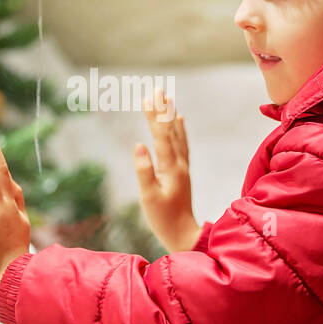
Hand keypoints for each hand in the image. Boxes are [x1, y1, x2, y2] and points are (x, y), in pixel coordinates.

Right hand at [135, 87, 200, 253]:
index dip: (154, 116)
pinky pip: (182, 145)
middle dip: (162, 110)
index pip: (161, 136)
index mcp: (170, 167)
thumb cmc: (162, 218)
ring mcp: (183, 167)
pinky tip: (179, 121)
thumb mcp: (148, 196)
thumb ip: (144, 170)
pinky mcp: (182, 172)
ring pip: (178, 136)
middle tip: (157, 89)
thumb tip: (138, 146)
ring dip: (172, 116)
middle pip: (171, 131)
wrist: (184, 234)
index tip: (147, 98)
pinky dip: (180, 131)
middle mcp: (180, 163)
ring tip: (168, 99)